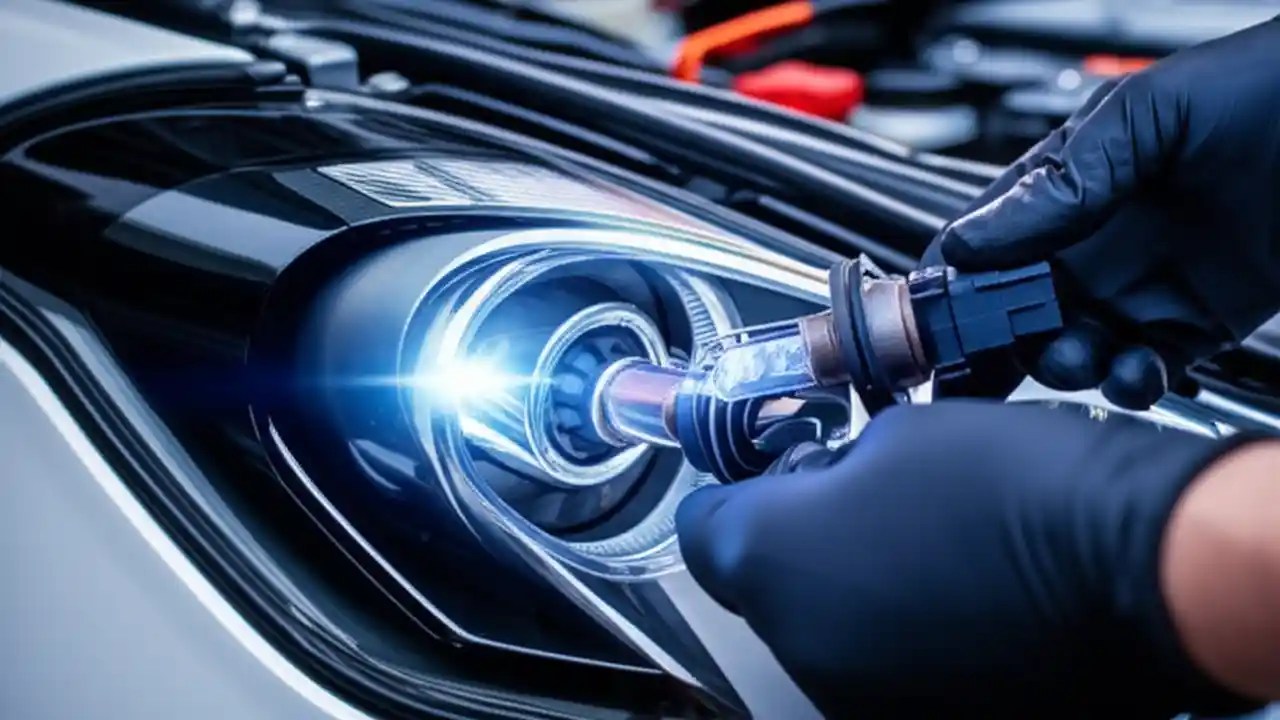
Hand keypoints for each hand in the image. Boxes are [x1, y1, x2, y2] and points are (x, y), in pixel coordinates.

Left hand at [677, 401, 1262, 717]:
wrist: (1136, 568)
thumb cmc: (1021, 490)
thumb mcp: (900, 436)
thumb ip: (828, 467)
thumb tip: (816, 482)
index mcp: (769, 559)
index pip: (700, 528)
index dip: (734, 490)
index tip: (771, 475)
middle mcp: (796, 645)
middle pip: (763, 586)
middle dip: (800, 541)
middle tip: (865, 501)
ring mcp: (855, 696)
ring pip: (821, 633)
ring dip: (851, 594)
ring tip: (928, 553)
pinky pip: (879, 672)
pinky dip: (901, 640)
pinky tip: (957, 602)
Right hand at [923, 18, 1279, 408]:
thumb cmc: (1266, 90)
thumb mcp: (1141, 119)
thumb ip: (1059, 184)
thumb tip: (973, 239)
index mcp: (1068, 184)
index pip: (984, 242)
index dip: (952, 285)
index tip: (934, 323)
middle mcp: (1096, 241)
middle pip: (1015, 310)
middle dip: (993, 343)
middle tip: (985, 363)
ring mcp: (1143, 286)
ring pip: (1070, 350)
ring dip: (1060, 366)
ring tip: (1075, 355)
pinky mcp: (1195, 327)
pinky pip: (1142, 372)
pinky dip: (1128, 383)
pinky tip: (1135, 368)